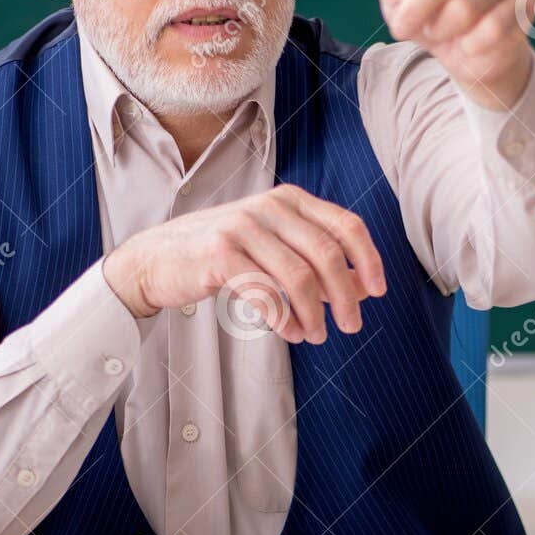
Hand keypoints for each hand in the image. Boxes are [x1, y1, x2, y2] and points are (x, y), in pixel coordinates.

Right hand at [101, 184, 386, 343]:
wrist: (156, 259)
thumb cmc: (222, 257)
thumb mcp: (274, 249)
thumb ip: (315, 262)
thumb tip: (363, 286)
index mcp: (289, 199)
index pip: (346, 224)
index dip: (368, 259)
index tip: (379, 292)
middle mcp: (269, 205)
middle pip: (327, 253)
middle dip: (346, 295)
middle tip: (352, 326)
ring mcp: (242, 226)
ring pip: (298, 276)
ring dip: (314, 314)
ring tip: (316, 336)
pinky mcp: (218, 253)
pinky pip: (265, 291)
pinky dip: (284, 318)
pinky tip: (290, 332)